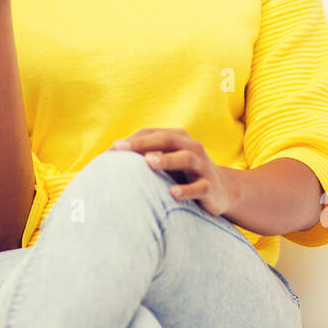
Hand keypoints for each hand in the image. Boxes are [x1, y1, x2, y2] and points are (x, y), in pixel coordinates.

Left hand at [107, 128, 234, 216]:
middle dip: (143, 143)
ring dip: (166, 159)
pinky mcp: (210, 187)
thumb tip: (106, 160)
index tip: (110, 150)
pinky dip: (186, 189)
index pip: (151, 134)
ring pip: (185, 158)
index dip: (131, 140)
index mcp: (177, 139)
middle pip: (167, 139)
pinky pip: (199, 187)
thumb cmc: (182, 174)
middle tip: (121, 149)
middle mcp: (191, 148)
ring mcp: (202, 166)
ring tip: (148, 162)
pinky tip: (172, 194)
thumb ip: (143, 158)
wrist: (221, 191)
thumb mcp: (165, 163)